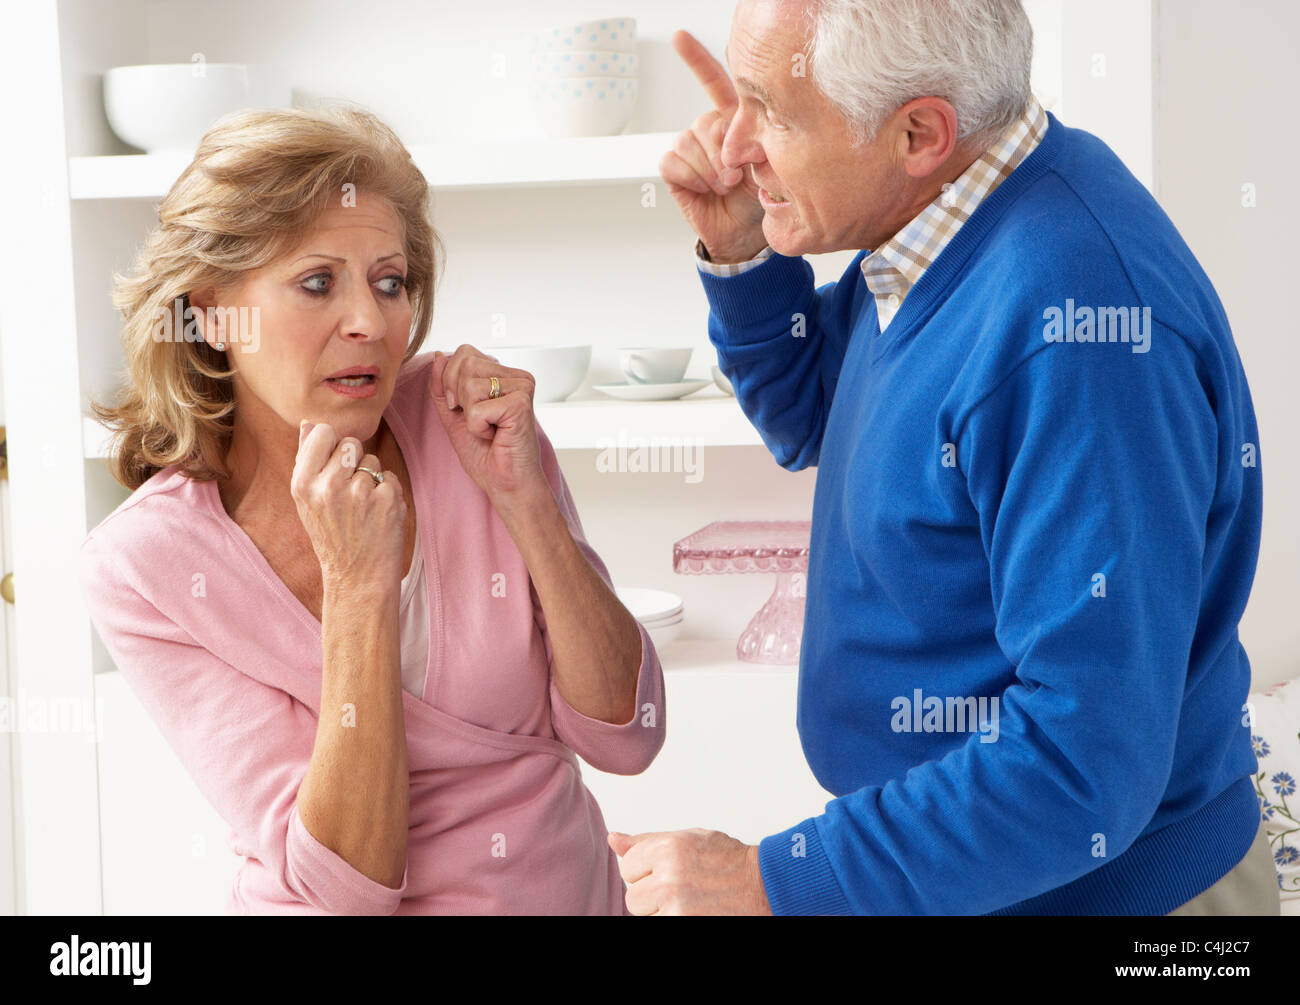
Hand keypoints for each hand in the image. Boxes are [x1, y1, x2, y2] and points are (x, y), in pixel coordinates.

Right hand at [291, 419, 406, 591]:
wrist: (357, 576)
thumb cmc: (331, 535)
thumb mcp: (307, 501)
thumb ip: (307, 461)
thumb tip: (309, 423)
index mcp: (303, 484)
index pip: (324, 432)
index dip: (332, 444)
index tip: (333, 463)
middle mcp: (329, 486)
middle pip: (351, 443)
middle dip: (353, 461)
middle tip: (348, 492)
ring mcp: (360, 492)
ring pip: (372, 460)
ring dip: (371, 478)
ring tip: (361, 507)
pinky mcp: (387, 499)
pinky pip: (390, 477)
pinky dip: (387, 493)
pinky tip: (377, 514)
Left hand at [431, 345, 545, 506]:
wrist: (506, 483)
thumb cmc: (487, 454)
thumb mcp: (453, 414)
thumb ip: (443, 386)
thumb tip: (438, 357)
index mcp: (503, 374)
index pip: (465, 353)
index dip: (452, 381)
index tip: (466, 409)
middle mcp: (516, 377)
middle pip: (465, 362)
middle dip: (459, 396)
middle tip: (479, 420)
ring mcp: (522, 388)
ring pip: (469, 384)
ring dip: (470, 415)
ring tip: (489, 428)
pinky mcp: (521, 404)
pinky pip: (477, 408)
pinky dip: (478, 428)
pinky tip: (495, 435)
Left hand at [608, 828, 772, 914]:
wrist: (764, 885)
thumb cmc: (727, 859)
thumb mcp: (687, 838)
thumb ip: (647, 841)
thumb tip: (613, 838)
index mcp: (668, 848)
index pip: (628, 866)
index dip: (645, 870)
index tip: (667, 870)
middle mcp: (669, 877)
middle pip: (633, 897)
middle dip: (651, 894)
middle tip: (680, 888)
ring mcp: (676, 906)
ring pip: (644, 916)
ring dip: (660, 911)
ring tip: (687, 900)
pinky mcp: (683, 924)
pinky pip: (659, 923)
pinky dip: (671, 919)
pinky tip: (692, 910)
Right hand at [661, 30, 766, 262]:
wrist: (744, 234)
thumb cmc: (760, 198)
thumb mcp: (770, 166)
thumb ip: (759, 143)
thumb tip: (741, 137)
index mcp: (733, 121)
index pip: (714, 82)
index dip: (695, 59)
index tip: (679, 37)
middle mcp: (709, 129)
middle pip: (706, 122)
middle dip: (721, 153)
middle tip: (735, 178)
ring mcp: (690, 148)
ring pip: (688, 142)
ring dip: (708, 169)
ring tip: (723, 186)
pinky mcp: (675, 169)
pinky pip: (674, 162)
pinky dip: (691, 178)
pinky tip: (703, 189)